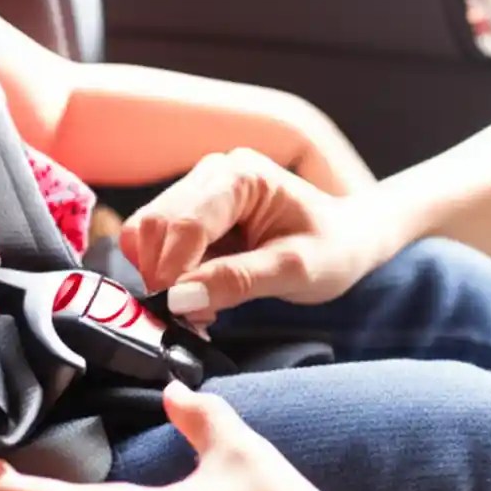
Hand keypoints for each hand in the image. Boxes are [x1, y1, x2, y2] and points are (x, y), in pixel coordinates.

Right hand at [120, 149, 382, 319]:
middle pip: (154, 225)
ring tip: (201, 304)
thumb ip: (238, 281)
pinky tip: (198, 290)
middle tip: (192, 316)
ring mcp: (197, 190)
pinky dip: (165, 274)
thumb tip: (180, 300)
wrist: (345, 241)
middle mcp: (212, 174)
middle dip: (163, 275)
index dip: (173, 271)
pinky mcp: (189, 213)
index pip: (184, 223)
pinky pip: (154, 245)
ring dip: (161, 276)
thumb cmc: (331, 249)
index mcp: (241, 176)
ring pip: (145, 235)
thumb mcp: (295, 270)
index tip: (180, 313)